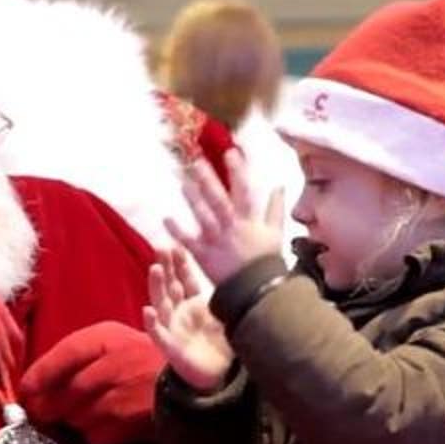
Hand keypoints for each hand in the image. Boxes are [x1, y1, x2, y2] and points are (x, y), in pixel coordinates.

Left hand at [19, 321, 164, 443]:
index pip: (66, 354)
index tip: (26, 390)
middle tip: (41, 411)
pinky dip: (93, 433)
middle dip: (48, 406)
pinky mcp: (132, 424)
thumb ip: (76, 356)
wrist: (190, 383)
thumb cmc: (144, 359)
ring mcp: (125, 396)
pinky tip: (105, 423)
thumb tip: (35, 383)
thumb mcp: (112, 342)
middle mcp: (116, 364)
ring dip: (73, 419)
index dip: (40, 375)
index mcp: (109, 338)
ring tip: (84, 413)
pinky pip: (96, 435)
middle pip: (66, 393)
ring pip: (77, 417)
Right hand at [141, 248, 233, 392]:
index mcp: (192, 301)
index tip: (178, 244)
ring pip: (160, 302)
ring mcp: (171, 327)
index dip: (180, 261)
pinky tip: (148, 311)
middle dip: (165, 266)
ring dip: (156, 286)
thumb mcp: (224, 313)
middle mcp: (178, 310)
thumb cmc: (219, 341)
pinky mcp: (168, 345)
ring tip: (155, 269)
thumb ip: (227, 293)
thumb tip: (243, 267)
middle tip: (162, 248)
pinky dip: (151, 322)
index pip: (183, 277)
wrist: (218, 373)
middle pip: (169, 284)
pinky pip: (157, 333)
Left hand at [164, 149, 283, 285]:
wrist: (257, 291)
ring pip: (204, 216)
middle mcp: (232, 228)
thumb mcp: (275, 233)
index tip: (230, 152)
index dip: (238, 171)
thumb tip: (279, 185)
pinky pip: (189, 242)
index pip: (244, 190)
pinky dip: (177, 231)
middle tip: (197, 161)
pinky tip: (166, 219)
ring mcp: (217, 241)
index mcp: (249, 220)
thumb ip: (275, 208)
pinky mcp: (204, 256)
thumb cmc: (266, 261)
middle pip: (219, 200)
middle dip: (209, 180)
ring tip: (183, 182)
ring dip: (193, 199)